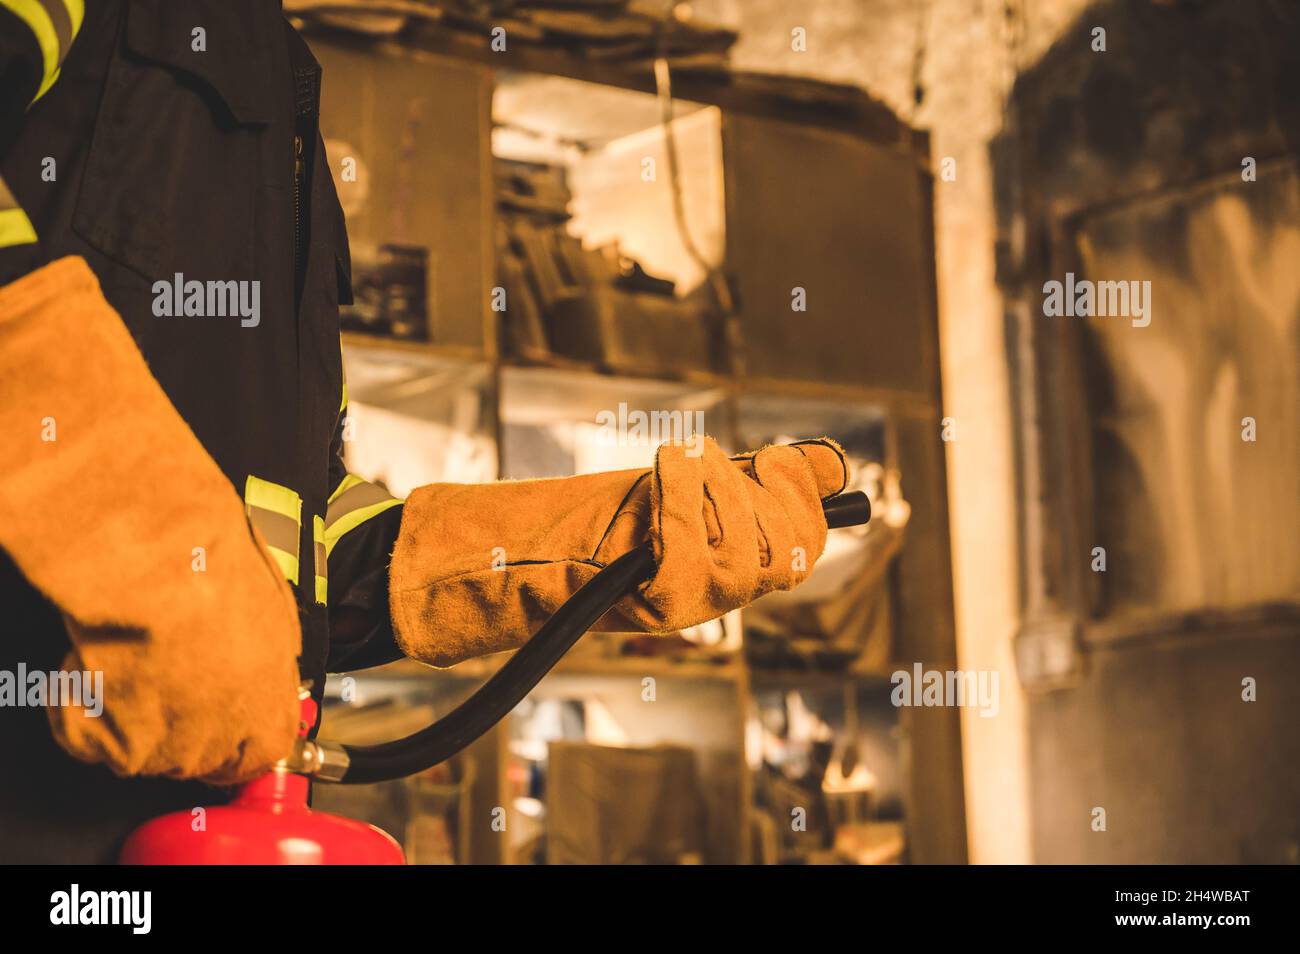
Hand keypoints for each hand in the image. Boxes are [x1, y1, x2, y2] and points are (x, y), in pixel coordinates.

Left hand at [389, 436, 848, 666]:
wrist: (523, 561)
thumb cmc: (599, 525)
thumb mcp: (682, 493)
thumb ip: (747, 480)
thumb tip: (828, 462)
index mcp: (729, 573)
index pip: (802, 547)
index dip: (806, 499)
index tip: (780, 456)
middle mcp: (718, 597)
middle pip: (785, 547)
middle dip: (760, 491)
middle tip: (718, 458)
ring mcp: (693, 603)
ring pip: (744, 541)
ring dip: (717, 485)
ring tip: (680, 463)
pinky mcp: (662, 600)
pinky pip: (695, 536)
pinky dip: (685, 487)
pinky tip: (666, 465)